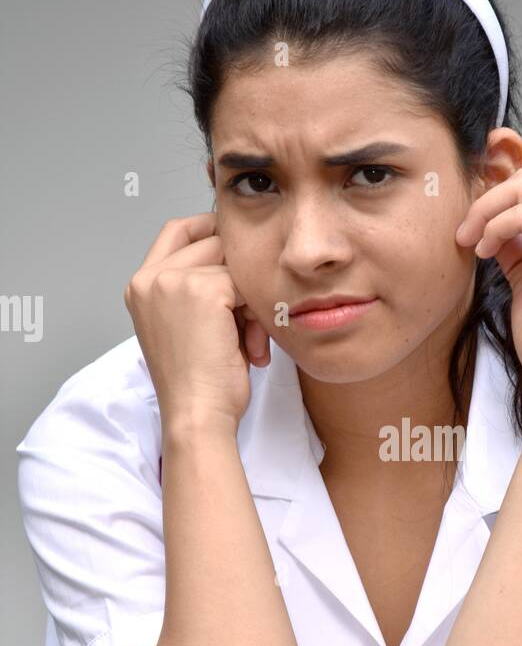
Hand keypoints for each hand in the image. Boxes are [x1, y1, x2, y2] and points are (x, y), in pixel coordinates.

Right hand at [124, 212, 269, 432]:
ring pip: (233, 262)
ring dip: (250, 300)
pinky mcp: (202, 289)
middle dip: (238, 278)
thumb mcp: (187, 325)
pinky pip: (247, 284)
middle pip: (213, 241)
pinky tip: (250, 349)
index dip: (212, 235)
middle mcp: (149, 278)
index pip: (178, 230)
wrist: (197, 415)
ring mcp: (172, 281)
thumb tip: (235, 255)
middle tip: (244, 325)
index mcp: (141, 286)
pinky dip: (257, 316)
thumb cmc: (199, 383)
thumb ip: (197, 287)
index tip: (237, 261)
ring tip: (248, 341)